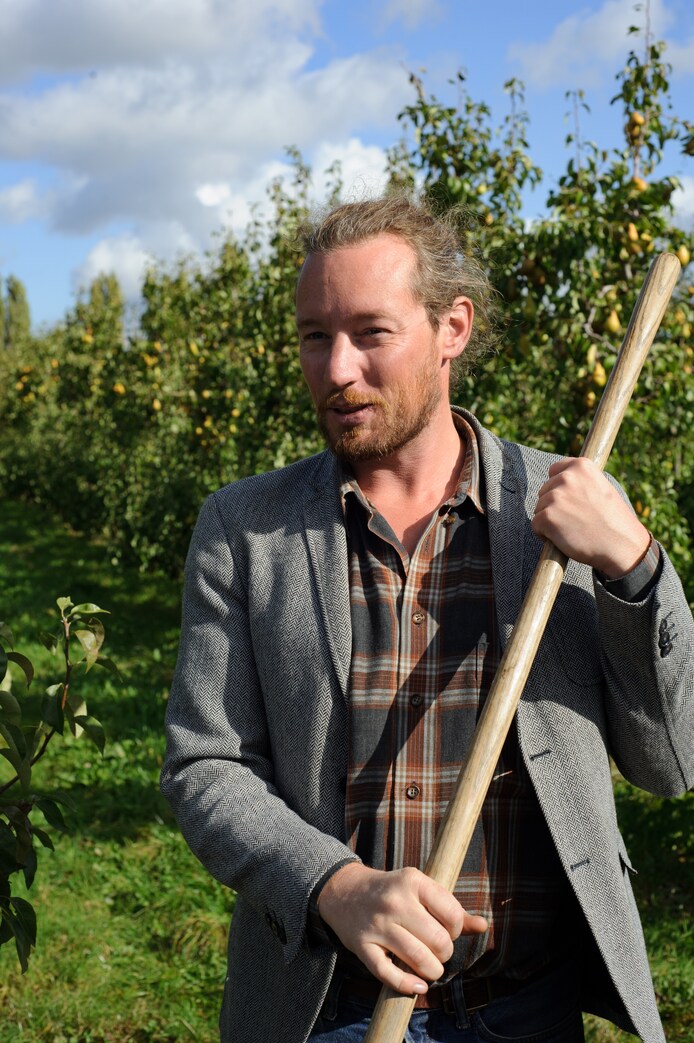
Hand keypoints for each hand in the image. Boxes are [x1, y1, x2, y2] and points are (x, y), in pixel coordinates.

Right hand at [316, 863, 486, 994]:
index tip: (447, 930)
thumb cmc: (392, 892)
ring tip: (430, 968)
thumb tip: (483, 926)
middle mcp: (395, 901)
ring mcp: (377, 924)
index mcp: (413, 881)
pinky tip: (417, 985)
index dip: (456, 930)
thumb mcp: (420, 890)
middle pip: (438, 941)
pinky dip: (407, 985)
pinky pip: (388, 974)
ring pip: (418, 959)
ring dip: (432, 972)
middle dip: (444, 954)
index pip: (453, 915)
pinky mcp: (361, 945)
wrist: (344, 891)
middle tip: (437, 951)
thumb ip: (451, 908)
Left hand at [532, 458, 649, 578]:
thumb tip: (562, 480)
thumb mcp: (602, 488)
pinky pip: (536, 525)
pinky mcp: (547, 516)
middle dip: (554, 505)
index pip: (554, 470)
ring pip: (539, 508)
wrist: (621, 546)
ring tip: (572, 530)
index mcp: (581, 466)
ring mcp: (555, 497)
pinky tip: (562, 540)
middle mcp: (567, 477)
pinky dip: (544, 534)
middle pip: (545, 491)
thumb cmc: (614, 521)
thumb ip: (581, 481)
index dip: (559, 488)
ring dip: (550, 520)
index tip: (570, 501)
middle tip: (576, 520)